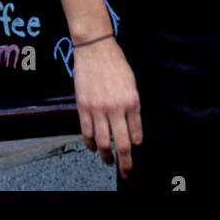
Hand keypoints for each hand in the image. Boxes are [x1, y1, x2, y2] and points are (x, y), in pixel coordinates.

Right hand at [72, 37, 142, 177]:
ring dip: (107, 157)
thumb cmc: (115, 62)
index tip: (135, 150)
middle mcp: (116, 108)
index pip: (136, 134)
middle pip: (122, 145)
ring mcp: (98, 108)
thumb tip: (132, 125)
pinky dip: (90, 144)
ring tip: (108, 161)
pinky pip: (86, 133)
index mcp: (132, 101)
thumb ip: (132, 105)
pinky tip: (93, 147)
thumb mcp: (131, 83)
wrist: (95, 47)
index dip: (136, 146)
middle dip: (126, 163)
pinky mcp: (83, 106)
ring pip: (103, 143)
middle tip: (126, 171)